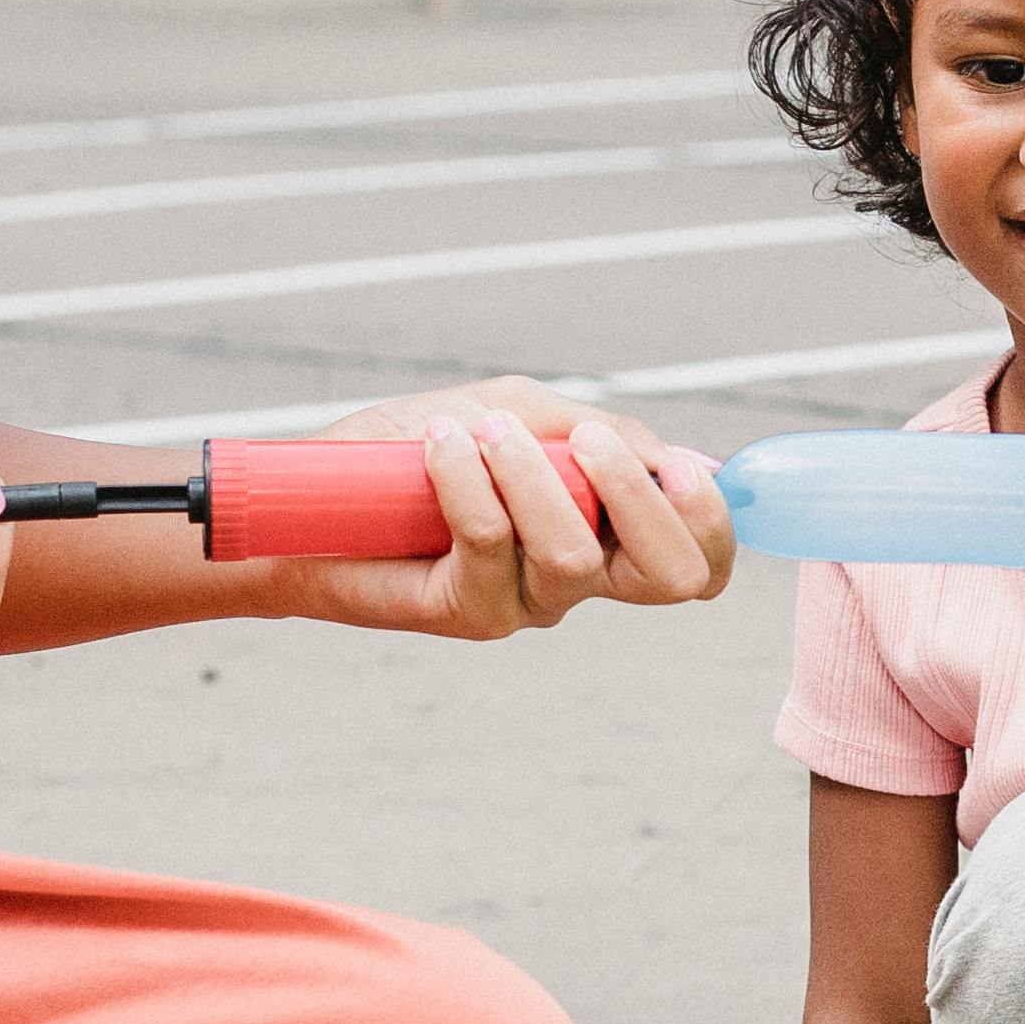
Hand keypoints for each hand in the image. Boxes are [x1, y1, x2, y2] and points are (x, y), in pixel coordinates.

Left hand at [268, 380, 732, 643]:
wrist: (309, 501)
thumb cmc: (412, 451)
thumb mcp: (512, 414)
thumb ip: (586, 428)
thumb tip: (661, 449)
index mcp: (604, 534)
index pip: (698, 559)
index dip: (714, 520)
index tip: (678, 464)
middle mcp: (578, 578)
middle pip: (670, 577)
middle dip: (647, 502)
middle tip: (592, 444)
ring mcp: (525, 601)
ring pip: (573, 557)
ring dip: (534, 475)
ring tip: (486, 431)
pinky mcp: (467, 609)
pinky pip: (491, 544)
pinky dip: (469, 479)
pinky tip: (441, 443)